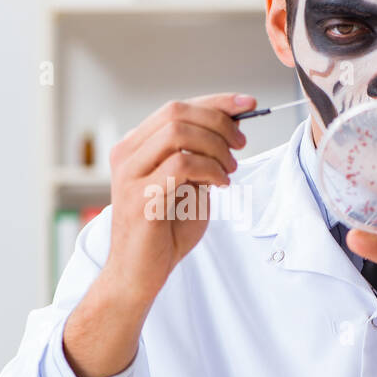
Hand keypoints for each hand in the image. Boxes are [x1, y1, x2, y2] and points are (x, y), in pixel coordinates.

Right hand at [100, 93, 250, 305]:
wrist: (139, 274)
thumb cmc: (164, 231)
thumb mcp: (188, 185)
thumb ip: (200, 157)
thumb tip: (231, 128)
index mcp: (135, 146)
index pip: (176, 107)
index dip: (216, 102)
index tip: (249, 105)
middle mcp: (127, 154)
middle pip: (176, 112)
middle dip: (219, 123)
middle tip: (240, 146)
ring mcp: (130, 175)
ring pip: (177, 133)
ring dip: (215, 147)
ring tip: (229, 170)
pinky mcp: (140, 198)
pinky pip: (180, 165)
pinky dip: (209, 169)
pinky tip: (220, 185)